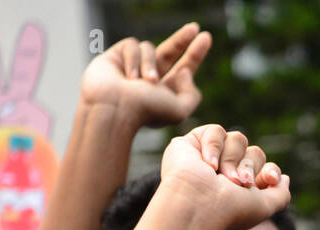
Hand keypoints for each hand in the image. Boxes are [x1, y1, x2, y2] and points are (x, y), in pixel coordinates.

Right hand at [80, 23, 211, 128]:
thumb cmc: (146, 111)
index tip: (205, 38)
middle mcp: (149, 78)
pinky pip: (133, 45)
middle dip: (182, 39)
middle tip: (194, 27)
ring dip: (150, 64)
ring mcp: (132, 66)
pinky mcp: (116, 56)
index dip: (194, 54)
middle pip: (169, 51)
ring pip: (150, 48)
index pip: (183, 69)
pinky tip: (127, 76)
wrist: (114, 108)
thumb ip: (192, 94)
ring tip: (146, 82)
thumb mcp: (180, 110)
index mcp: (165, 91)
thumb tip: (185, 72)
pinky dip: (134, 59)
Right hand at [160, 124, 289, 229]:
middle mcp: (227, 172)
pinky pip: (216, 131)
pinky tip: (207, 165)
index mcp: (243, 189)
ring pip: (238, 139)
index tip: (269, 179)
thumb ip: (281, 195)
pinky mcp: (192, 144)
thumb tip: (284, 178)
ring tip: (220, 177)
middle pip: (255, 153)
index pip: (266, 170)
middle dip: (249, 168)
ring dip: (232, 160)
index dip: (270, 172)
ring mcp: (211, 157)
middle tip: (238, 183)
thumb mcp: (265, 206)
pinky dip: (213, 147)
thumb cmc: (230, 209)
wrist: (198, 203)